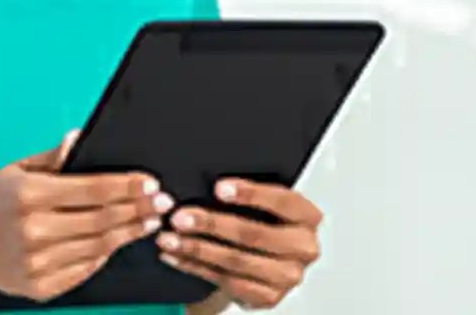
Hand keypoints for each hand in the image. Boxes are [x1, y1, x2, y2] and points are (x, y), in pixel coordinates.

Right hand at [0, 130, 174, 302]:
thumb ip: (54, 157)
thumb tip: (80, 137)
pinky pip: (85, 270)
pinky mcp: (40, 286)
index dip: (127, 187)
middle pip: (102, 220)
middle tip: (162, 203)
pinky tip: (117, 242)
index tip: (151, 184)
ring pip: (98, 248)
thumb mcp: (19, 169)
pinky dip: (104, 256)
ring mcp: (37, 262)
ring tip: (148, 222)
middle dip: (138, 210)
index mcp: (30, 195)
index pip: (92, 190)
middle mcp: (34, 230)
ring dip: (128, 234)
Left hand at [157, 179, 322, 310]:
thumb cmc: (262, 223)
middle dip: (211, 225)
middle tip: (180, 217)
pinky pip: (225, 281)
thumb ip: (244, 193)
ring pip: (236, 261)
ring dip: (196, 249)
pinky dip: (195, 267)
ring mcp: (287, 276)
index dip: (251, 194)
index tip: (219, 188)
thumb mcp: (262, 202)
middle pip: (254, 235)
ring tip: (169, 238)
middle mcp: (303, 248)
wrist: (264, 261)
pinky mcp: (267, 296)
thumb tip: (204, 178)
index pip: (283, 201)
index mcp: (306, 217)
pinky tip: (176, 255)